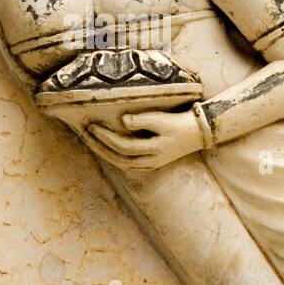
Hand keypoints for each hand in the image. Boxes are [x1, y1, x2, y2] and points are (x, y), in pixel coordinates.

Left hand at [85, 109, 206, 171]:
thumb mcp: (162, 119)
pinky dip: (116, 158)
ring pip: (122, 164)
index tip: (92, 126)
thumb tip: (122, 120)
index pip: (122, 146)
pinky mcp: (152, 163)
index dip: (105, 138)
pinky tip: (108, 151)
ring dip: (105, 153)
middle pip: (118, 158)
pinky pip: (129, 164)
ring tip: (92, 142)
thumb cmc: (180, 123)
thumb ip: (142, 120)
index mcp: (153, 150)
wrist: (198, 134)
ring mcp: (151, 164)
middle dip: (99, 147)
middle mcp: (150, 161)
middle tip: (85, 134)